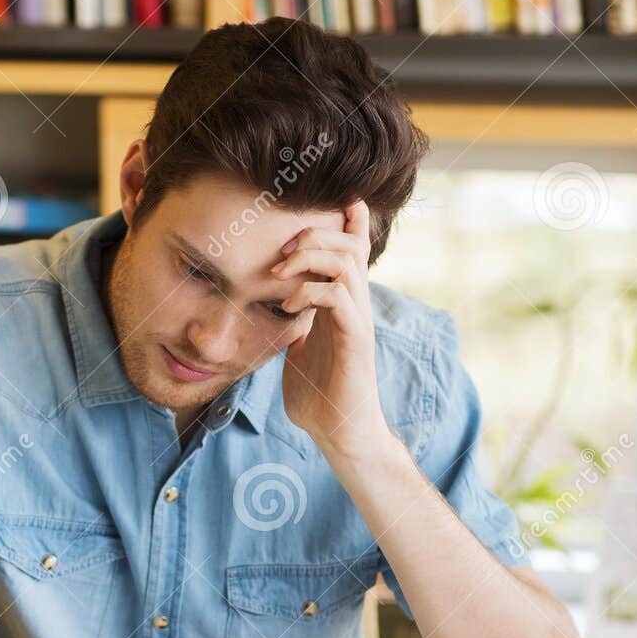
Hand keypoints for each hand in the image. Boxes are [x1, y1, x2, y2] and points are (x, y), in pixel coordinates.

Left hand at [275, 201, 386, 460]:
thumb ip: (296, 326)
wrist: (338, 433)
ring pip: (347, 263)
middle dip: (313, 236)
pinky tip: (288, 308)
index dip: (348, 221)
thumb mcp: (300, 351)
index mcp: (343, 303)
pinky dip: (309, 292)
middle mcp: (355, 305)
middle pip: (350, 245)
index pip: (353, 250)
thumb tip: (279, 313)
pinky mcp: (354, 339)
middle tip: (280, 254)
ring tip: (279, 275)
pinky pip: (338, 297)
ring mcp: (357, 320)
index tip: (332, 204)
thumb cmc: (319, 397)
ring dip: (309, 258)